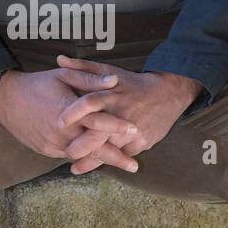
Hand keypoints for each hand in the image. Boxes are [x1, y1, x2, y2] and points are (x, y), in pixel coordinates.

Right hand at [0, 67, 142, 171]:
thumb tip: (115, 81)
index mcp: (68, 111)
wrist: (6, 99)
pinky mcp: (45, 150)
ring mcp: (52, 144)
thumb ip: (90, 80)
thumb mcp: (64, 76)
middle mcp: (61, 132)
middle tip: (135, 165)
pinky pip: (68, 155)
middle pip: (93, 148)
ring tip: (121, 165)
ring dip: (101, 161)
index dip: (117, 126)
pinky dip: (83, 157)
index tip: (135, 130)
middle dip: (116, 158)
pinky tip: (97, 160)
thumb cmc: (38, 84)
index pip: (97, 121)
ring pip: (81, 156)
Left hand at [53, 55, 202, 174]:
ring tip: (75, 168)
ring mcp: (133, 131)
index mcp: (111, 94)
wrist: (168, 94)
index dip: (73, 113)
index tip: (60, 122)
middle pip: (96, 135)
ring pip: (108, 151)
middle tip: (67, 152)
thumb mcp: (110, 71)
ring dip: (91, 161)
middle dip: (79, 147)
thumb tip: (59, 59)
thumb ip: (83, 67)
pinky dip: (109, 160)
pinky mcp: (142, 143)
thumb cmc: (132, 83)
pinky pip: (122, 155)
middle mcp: (121, 114)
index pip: (89, 103)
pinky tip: (97, 165)